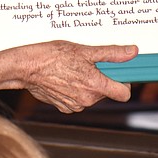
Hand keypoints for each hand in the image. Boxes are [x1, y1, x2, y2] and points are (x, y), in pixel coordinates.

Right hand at [20, 41, 136, 112]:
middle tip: (89, 63)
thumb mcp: (84, 50)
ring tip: (73, 69)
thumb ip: (111, 53)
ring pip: (91, 95)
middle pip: (106, 92)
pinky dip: (75, 89)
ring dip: (87, 84)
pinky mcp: (64, 107)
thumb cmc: (52, 56)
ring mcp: (75, 105)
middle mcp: (87, 100)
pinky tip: (65, 77)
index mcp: (95, 86)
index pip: (124, 93)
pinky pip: (77, 99)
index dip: (124, 82)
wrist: (26, 67)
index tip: (118, 72)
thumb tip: (131, 52)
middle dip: (101, 79)